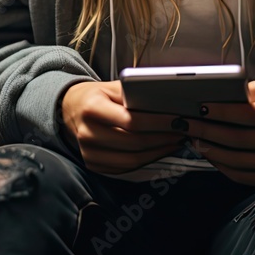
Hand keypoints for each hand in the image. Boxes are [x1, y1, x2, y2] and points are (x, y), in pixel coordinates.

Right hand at [60, 80, 190, 175]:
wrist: (70, 108)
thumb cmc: (96, 95)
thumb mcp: (112, 86)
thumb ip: (134, 93)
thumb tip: (166, 102)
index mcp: (92, 108)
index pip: (131, 121)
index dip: (159, 122)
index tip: (179, 119)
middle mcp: (88, 133)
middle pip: (134, 142)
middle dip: (164, 138)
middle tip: (184, 130)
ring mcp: (89, 153)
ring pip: (133, 159)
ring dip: (160, 151)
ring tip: (176, 140)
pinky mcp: (94, 165)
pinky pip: (126, 167)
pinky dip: (147, 160)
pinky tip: (160, 149)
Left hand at [181, 81, 254, 185]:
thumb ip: (249, 92)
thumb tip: (219, 92)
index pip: (248, 115)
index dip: (221, 112)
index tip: (201, 107)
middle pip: (239, 140)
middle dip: (208, 131)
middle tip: (187, 124)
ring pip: (237, 161)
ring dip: (210, 150)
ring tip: (194, 138)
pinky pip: (241, 175)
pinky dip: (220, 165)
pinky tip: (209, 153)